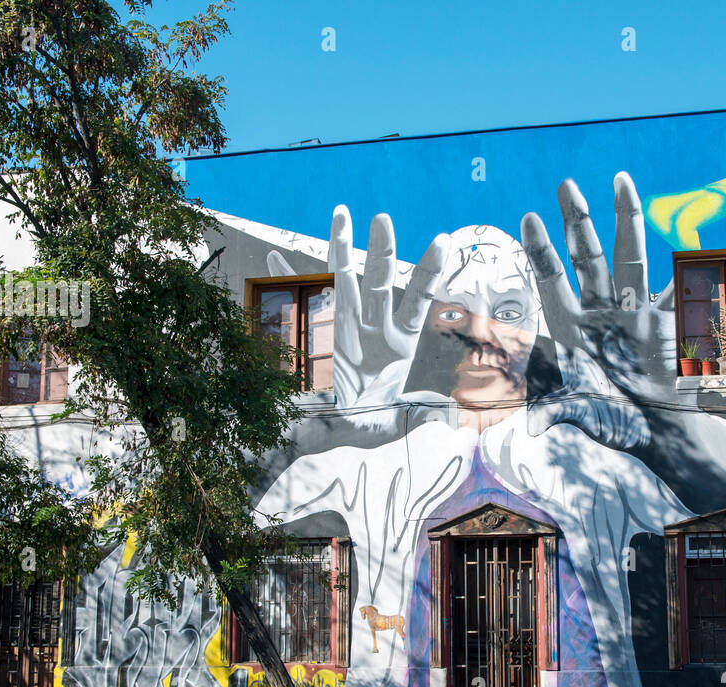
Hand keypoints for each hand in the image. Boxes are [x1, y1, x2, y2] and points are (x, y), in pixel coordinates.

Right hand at [265, 206, 450, 414]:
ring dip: (339, 245)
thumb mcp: (394, 423)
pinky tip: (275, 257)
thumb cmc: (358, 427)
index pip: (416, 302)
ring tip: (341, 212)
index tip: (441, 240)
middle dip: (380, 250)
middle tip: (382, 218)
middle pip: (377, 281)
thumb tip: (451, 413)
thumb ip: (419, 413)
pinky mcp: (311, 331)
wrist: (318, 434)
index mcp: (395, 344)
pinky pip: (297, 299)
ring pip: (341, 277)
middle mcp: (369, 326)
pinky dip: (286, 279)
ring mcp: (339, 324)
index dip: (429, 272)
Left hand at [519, 173, 678, 449]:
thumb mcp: (584, 414)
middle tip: (565, 183)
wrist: (659, 432)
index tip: (530, 216)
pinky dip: (687, 261)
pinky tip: (691, 232)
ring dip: (625, 219)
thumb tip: (531, 426)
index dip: (541, 252)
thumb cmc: (617, 423)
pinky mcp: (666, 318)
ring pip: (628, 256)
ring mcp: (634, 311)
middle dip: (577, 220)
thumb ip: (560, 412)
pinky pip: (677, 284)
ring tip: (620, 180)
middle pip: (586, 257)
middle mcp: (601, 312)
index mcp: (574, 330)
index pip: (552, 282)